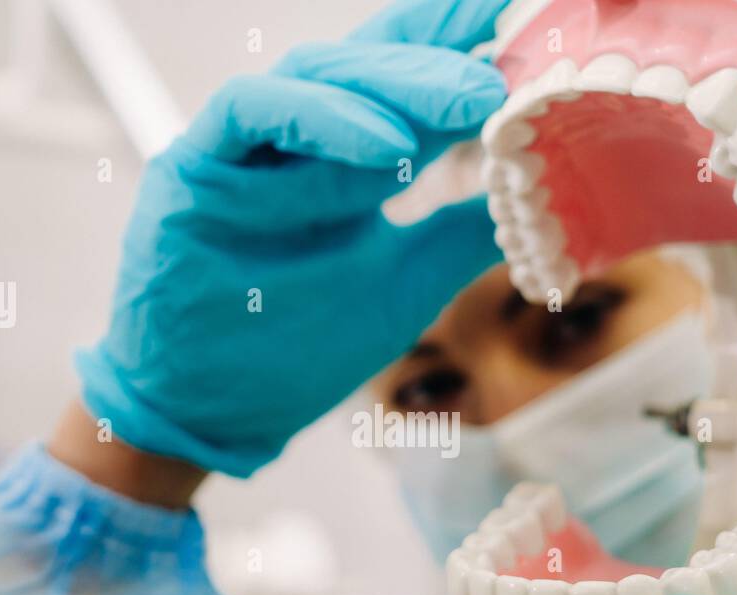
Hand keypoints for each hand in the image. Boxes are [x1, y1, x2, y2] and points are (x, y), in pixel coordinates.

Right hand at [75, 0, 509, 477]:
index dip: (457, 39)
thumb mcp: (406, 284)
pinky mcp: (191, 170)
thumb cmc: (300, 347)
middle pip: (362, 61)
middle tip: (511, 60)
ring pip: (313, 74)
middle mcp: (289, 139)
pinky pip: (250, 112)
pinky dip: (322, 120)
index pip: (400, 76)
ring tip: (469, 100)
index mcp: (338, 155)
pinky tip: (388, 149)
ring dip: (396, 83)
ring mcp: (239, 150)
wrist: (212, 413)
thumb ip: (463, 234)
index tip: (524, 19)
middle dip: (439, 53)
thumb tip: (545, 195)